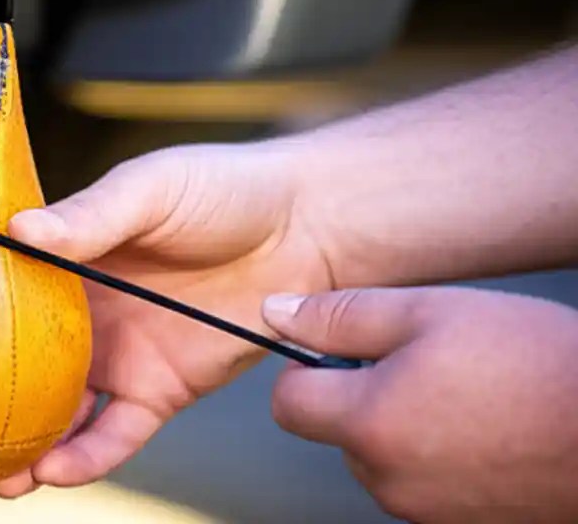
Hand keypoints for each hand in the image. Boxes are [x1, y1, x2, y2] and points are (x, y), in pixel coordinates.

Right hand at [0, 140, 339, 497]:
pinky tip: (56, 469)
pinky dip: (85, 455)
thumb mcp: (149, 187)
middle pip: (14, 370)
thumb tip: (22, 230)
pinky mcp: (160, 388)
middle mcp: (84, 315)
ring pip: (58, 415)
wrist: (307, 225)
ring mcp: (118, 356)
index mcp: (67, 261)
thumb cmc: (226, 190)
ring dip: (24, 448)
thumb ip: (88, 214)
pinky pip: (114, 433)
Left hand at [263, 286, 577, 522]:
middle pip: (337, 430)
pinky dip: (443, 455)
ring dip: (407, 424)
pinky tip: (489, 426)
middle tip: (428, 361)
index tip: (346, 347)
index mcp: (368, 424)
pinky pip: (426, 482)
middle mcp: (387, 479)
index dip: (306, 366)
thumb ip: (341, 316)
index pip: (287, 402)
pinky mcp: (463, 523)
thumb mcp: (429, 312)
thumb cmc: (538, 364)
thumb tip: (275, 314)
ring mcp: (426, 510)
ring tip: (471, 392)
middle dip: (363, 394)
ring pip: (383, 457)